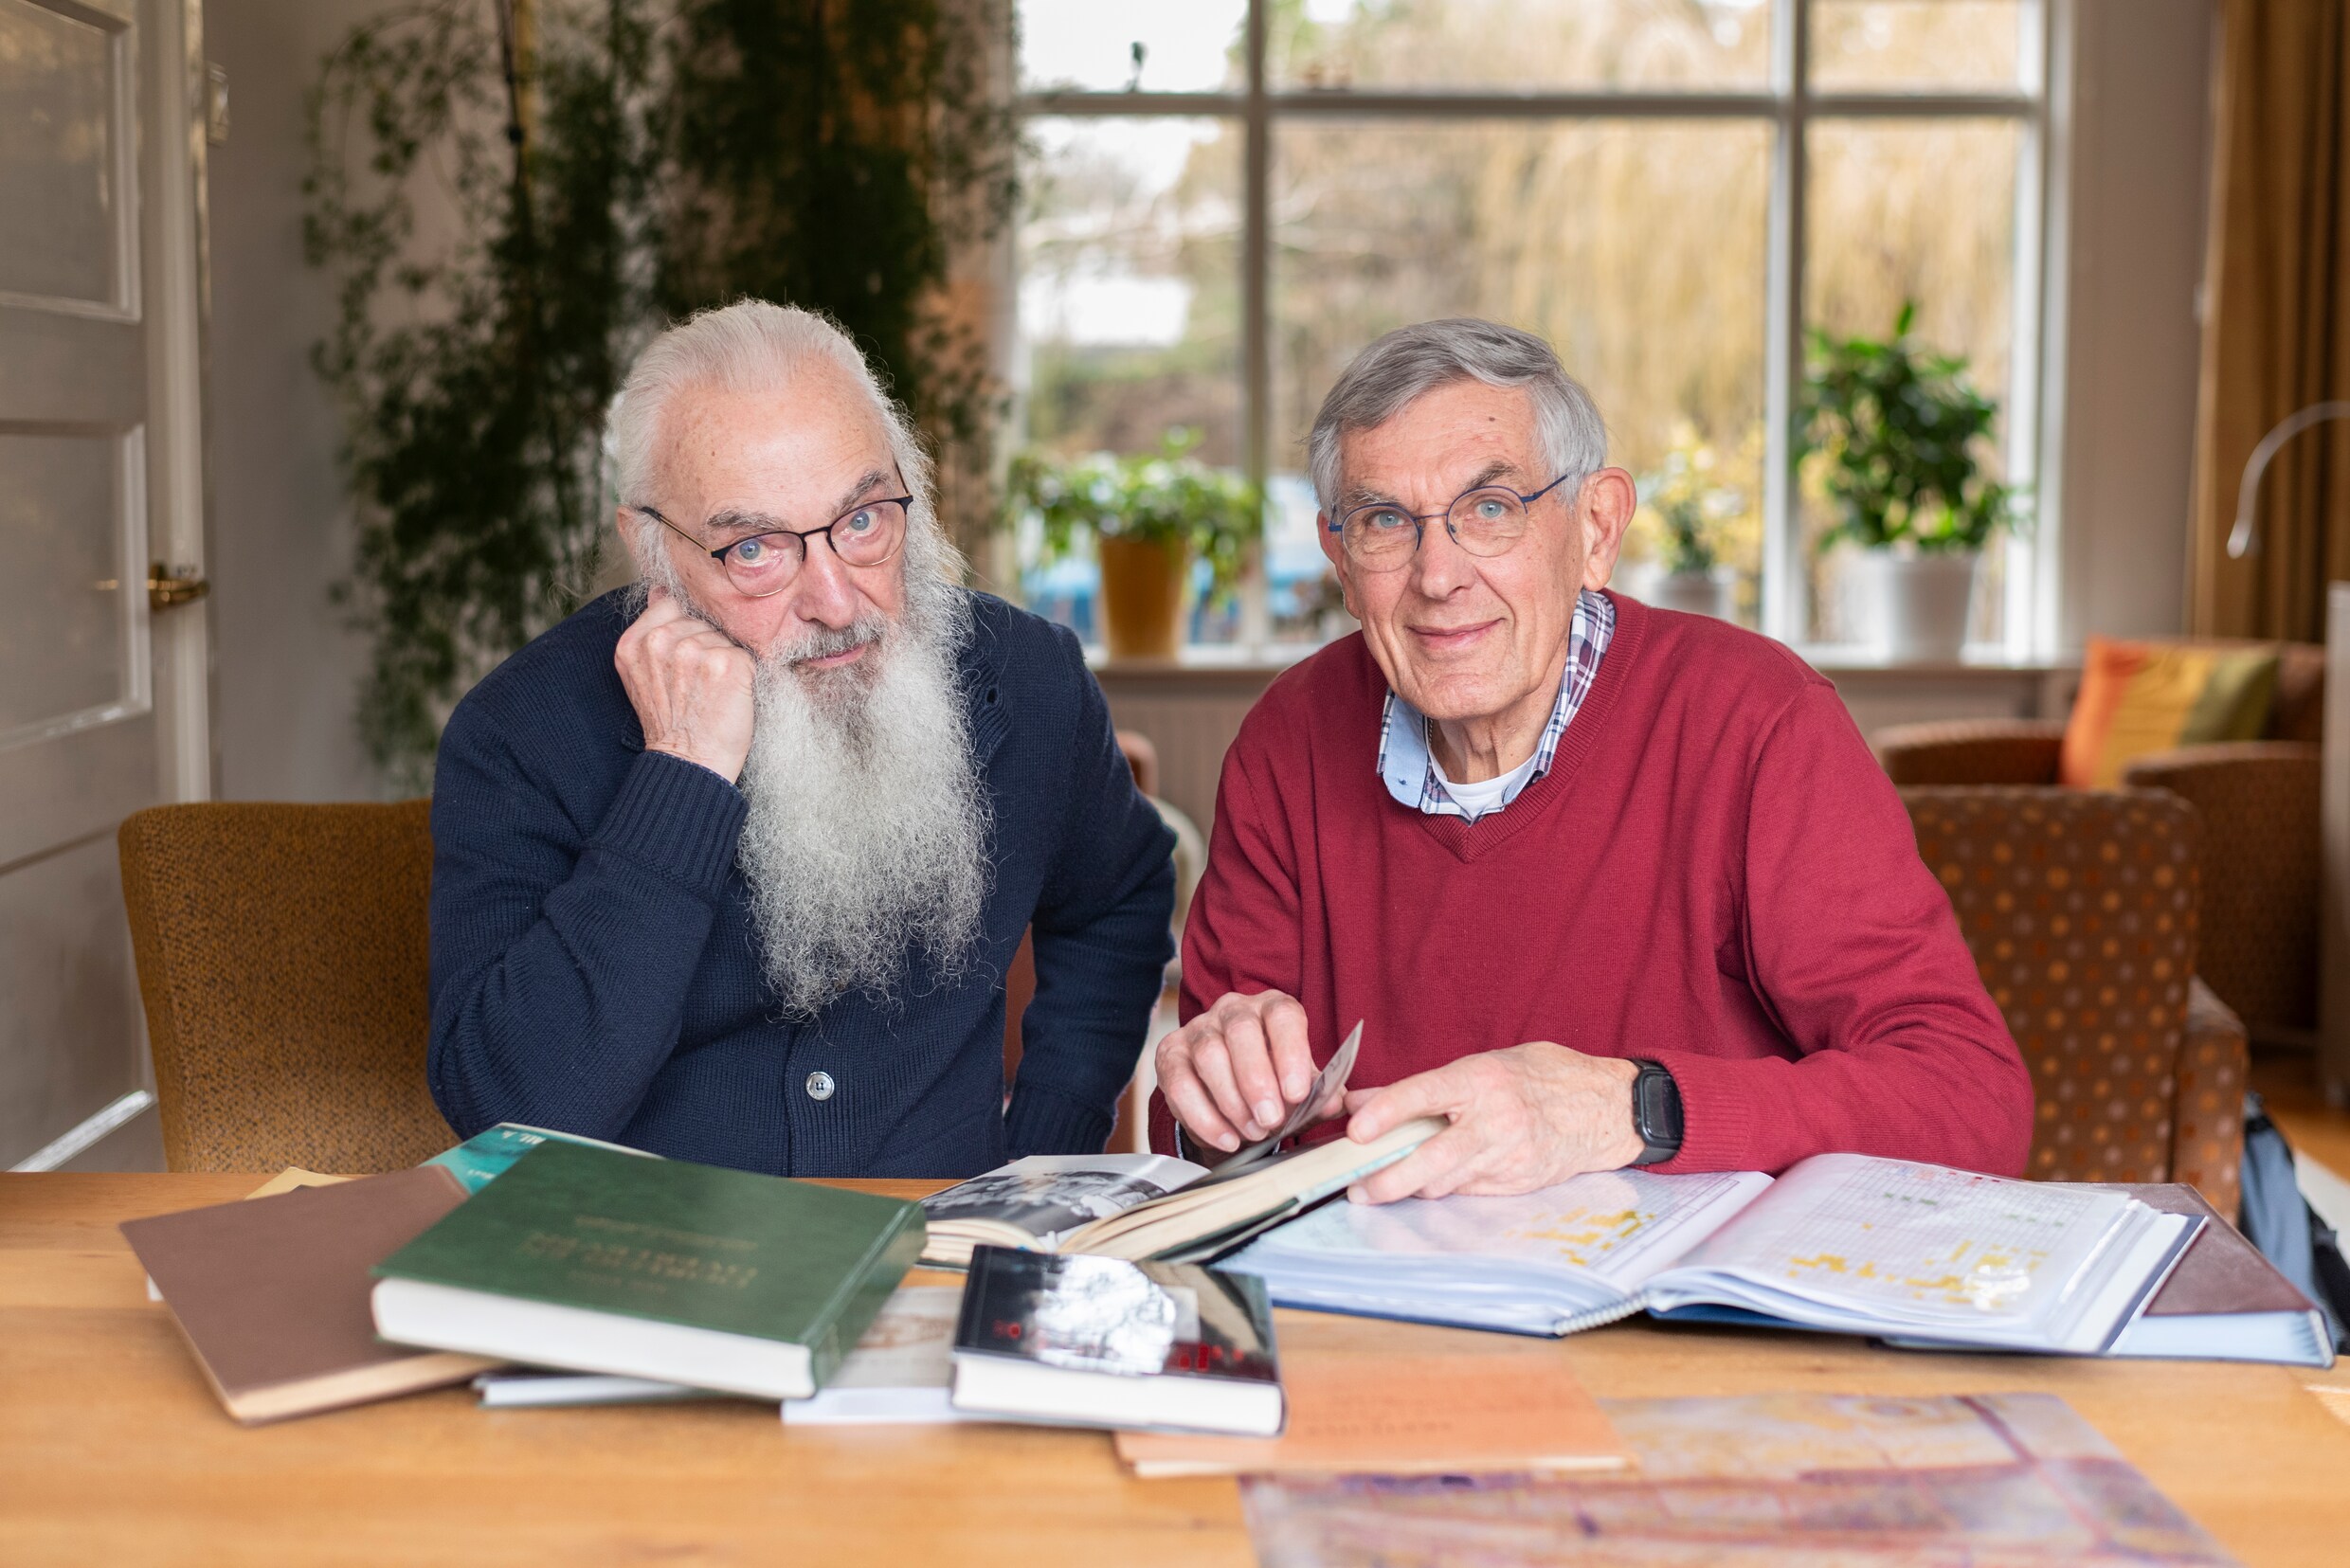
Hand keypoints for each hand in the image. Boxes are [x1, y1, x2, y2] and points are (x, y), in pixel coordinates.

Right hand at [615, 587, 756, 782]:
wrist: (689, 764)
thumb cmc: (673, 722)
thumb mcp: (644, 673)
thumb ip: (652, 630)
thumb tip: (659, 590)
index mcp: (633, 643)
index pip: (671, 604)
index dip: (685, 630)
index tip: (683, 663)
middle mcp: (660, 642)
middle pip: (700, 620)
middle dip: (705, 646)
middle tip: (697, 685)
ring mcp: (693, 651)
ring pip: (723, 636)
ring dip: (725, 661)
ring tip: (710, 693)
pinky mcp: (726, 663)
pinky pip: (746, 654)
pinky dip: (744, 676)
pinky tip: (727, 697)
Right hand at [1155, 990, 1330, 1153]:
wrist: (1235, 1101)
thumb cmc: (1275, 1085)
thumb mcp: (1301, 1088)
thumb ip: (1319, 1095)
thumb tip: (1335, 1102)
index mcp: (1272, 1008)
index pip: (1282, 1016)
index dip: (1291, 1052)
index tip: (1297, 1093)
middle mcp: (1233, 1010)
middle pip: (1240, 1030)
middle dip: (1256, 1080)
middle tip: (1272, 1119)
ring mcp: (1198, 1029)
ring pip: (1209, 1055)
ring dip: (1232, 1101)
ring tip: (1254, 1133)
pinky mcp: (1170, 1055)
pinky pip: (1179, 1084)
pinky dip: (1204, 1117)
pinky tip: (1227, 1138)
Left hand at [1340, 1042, 1644, 1202]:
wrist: (1602, 1107)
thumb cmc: (1537, 1077)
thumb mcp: (1480, 1066)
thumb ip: (1420, 1088)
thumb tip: (1361, 1103)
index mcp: (1482, 1079)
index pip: (1423, 1095)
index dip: (1385, 1114)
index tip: (1354, 1131)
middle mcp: (1496, 1120)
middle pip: (1430, 1159)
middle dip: (1386, 1180)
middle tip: (1357, 1187)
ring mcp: (1509, 1156)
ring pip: (1444, 1184)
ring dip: (1410, 1187)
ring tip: (1383, 1184)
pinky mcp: (1518, 1183)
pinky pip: (1467, 1192)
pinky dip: (1443, 1188)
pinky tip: (1430, 1182)